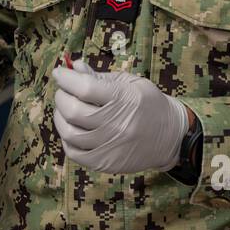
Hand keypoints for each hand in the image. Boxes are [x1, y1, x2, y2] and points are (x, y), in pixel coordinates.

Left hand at [50, 61, 189, 173]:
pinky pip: (75, 153)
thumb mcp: (130, 82)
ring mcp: (111, 146)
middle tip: (63, 91)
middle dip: (61, 97)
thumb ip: (100, 76)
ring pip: (70, 133)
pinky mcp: (106, 162)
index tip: (59, 72)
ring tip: (64, 109)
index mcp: (124, 99)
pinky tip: (71, 128)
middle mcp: (117, 124)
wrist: (170, 136)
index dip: (66, 78)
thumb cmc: (147, 104)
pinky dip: (67, 139)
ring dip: (60, 118)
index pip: (85, 88)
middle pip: (74, 111)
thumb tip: (72, 67)